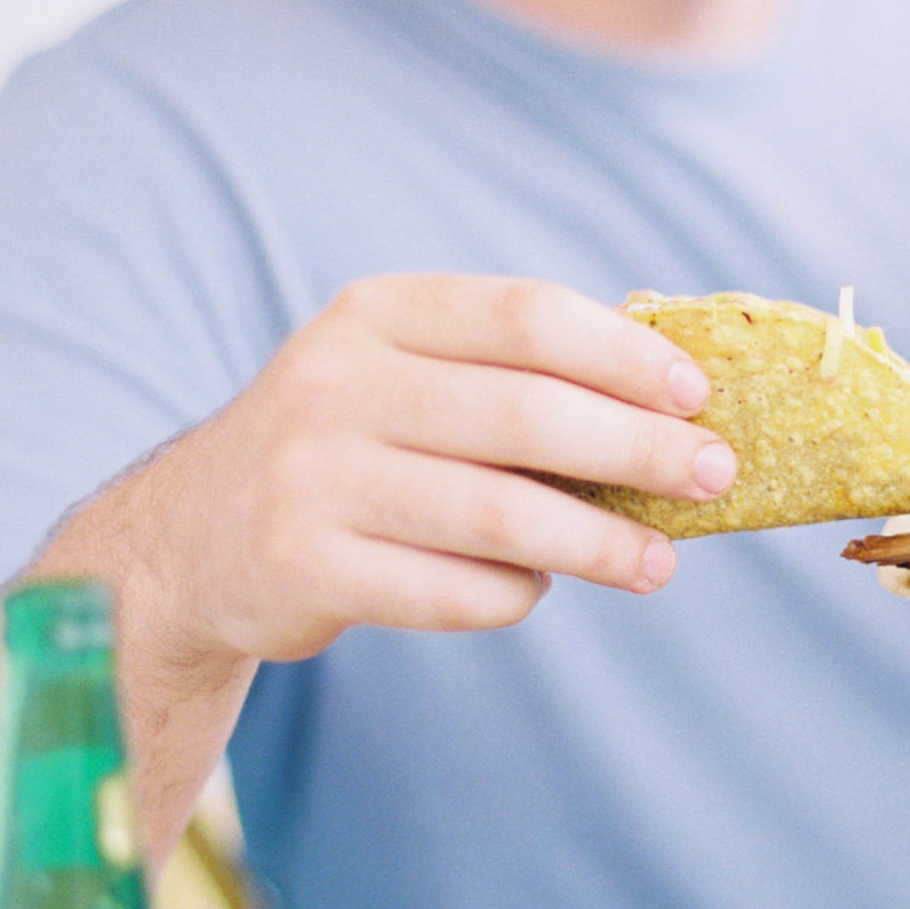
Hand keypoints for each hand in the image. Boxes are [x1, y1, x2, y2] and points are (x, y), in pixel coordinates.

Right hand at [119, 275, 734, 669]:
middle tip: (713, 477)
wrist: (197, 536)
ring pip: (500, 517)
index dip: (626, 356)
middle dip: (639, 450)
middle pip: (527, 416)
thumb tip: (679, 399)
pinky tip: (538, 586)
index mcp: (379, 314)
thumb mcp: (405, 371)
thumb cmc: (354, 444)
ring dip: (600, 543)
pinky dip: (515, 594)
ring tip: (657, 563)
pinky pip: (452, 591)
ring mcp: (314, 477)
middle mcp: (337, 383)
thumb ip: (514, 372)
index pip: (527, 316)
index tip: (697, 396)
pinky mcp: (304, 567)